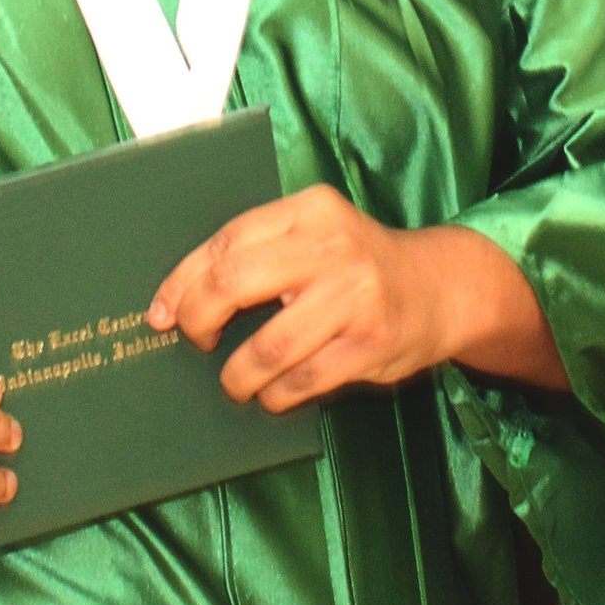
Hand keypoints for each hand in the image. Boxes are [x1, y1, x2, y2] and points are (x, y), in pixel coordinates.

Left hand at [149, 187, 561, 412]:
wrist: (444, 286)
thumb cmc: (361, 264)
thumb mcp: (319, 235)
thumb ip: (265, 252)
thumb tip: (183, 297)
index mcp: (310, 210)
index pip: (228, 241)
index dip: (184, 280)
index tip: (160, 312)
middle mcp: (333, 246)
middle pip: (236, 282)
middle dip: (200, 319)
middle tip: (195, 341)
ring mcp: (355, 296)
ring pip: (269, 345)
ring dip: (239, 374)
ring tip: (235, 382)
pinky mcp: (371, 343)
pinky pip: (304, 379)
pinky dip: (277, 394)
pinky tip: (273, 395)